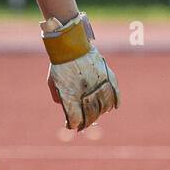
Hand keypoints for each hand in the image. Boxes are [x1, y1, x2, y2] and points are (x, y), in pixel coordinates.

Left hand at [42, 14, 119, 131]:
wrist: (70, 43)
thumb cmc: (59, 62)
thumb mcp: (53, 80)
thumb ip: (57, 94)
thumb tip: (61, 105)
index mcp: (71, 96)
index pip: (75, 118)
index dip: (74, 124)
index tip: (73, 126)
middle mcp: (86, 93)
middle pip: (91, 115)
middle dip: (88, 122)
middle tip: (85, 125)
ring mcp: (98, 84)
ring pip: (104, 105)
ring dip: (101, 112)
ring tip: (98, 114)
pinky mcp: (107, 76)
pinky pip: (115, 92)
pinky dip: (116, 101)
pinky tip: (114, 107)